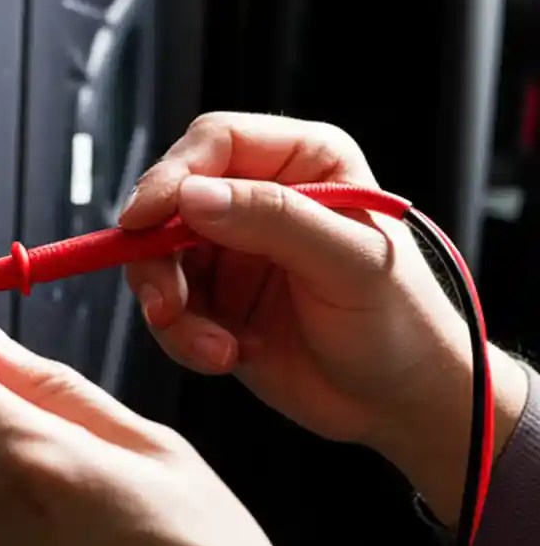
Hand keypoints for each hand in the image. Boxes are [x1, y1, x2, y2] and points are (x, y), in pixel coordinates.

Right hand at [121, 111, 528, 525]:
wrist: (400, 402)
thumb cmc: (400, 322)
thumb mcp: (346, 263)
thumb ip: (272, 219)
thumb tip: (192, 196)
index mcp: (302, 163)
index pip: (215, 144)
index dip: (172, 177)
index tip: (144, 220)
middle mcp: (259, 198)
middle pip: (170, 202)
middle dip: (157, 258)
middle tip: (166, 304)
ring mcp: (231, 251)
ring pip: (157, 260)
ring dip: (173, 310)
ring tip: (215, 348)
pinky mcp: (214, 301)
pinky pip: (167, 309)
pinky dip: (184, 339)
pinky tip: (227, 356)